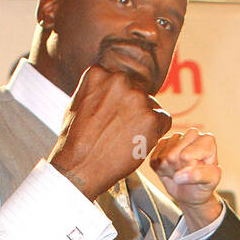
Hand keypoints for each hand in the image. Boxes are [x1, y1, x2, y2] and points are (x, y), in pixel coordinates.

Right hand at [47, 64, 171, 201]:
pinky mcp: (150, 117)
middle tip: (119, 132)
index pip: (123, 83)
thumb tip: (109, 89)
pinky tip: (137, 143)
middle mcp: (119, 79)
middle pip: (139, 92)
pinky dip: (156, 133)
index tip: (111, 119)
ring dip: (144, 123)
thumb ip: (98, 90)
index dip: (120, 104)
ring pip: (152, 106)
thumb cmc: (76, 141)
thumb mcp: (78, 103)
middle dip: (133, 111)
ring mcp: (136, 97)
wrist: (80, 167)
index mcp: (99, 73)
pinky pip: (164, 120)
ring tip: (125, 139)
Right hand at [151, 127, 223, 229]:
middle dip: (178, 169)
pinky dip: (161, 170)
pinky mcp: (162, 144)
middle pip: (172, 155)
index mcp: (207, 140)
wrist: (192, 192)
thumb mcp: (210, 182)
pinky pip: (154, 160)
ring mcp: (175, 138)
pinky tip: (171, 170)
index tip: (197, 172)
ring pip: (162, 158)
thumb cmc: (204, 185)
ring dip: (170, 170)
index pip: (187, 156)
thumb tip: (179, 175)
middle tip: (187, 173)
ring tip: (180, 172)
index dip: (189, 169)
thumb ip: (199, 176)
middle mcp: (191, 134)